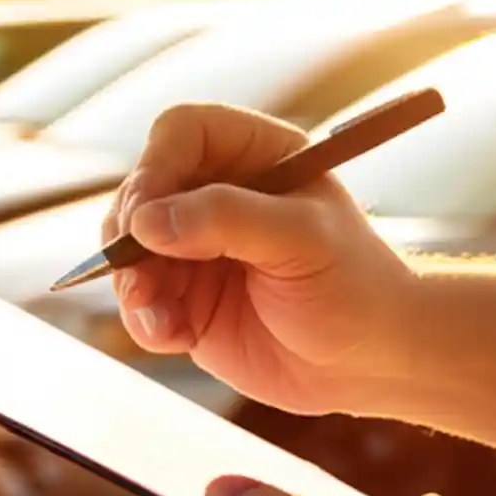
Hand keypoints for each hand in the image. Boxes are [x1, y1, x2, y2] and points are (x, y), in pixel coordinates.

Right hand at [105, 104, 416, 413]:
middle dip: (130, 234)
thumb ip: (227, 220)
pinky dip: (145, 320)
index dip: (155, 165)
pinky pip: (139, 301)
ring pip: (126, 248)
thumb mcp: (302, 241)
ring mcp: (194, 248)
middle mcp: (215, 194)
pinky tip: (177, 337)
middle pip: (140, 190)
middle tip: (139, 274)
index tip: (147, 215)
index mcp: (253, 155)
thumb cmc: (354, 287)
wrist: (370, 362)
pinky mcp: (184, 298)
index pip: (181, 133)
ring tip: (159, 315)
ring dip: (131, 283)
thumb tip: (148, 222)